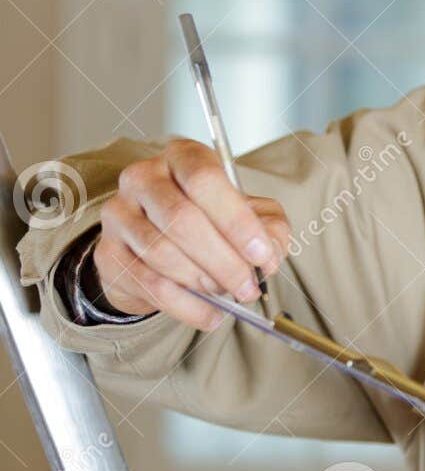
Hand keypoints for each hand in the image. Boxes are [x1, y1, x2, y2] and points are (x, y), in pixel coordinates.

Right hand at [93, 138, 289, 328]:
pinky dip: (186, 306)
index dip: (237, 221)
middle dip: (224, 261)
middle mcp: (144, 178)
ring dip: (203, 282)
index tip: (261, 254)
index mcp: (183, 157)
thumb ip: (270, 228)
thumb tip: (270, 256)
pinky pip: (148, 284)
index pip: (205, 179)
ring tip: (226, 292)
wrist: (158, 243)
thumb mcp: (252, 214)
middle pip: (182, 219)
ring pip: (163, 254)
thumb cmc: (210, 219)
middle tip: (248, 286)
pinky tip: (210, 313)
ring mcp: (119, 214)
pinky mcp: (108, 253)